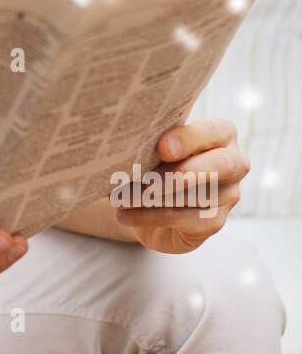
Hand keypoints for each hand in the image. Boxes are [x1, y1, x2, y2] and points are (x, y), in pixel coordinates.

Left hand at [114, 117, 250, 253]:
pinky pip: (182, 218)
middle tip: (147, 180)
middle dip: (182, 173)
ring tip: (119, 197)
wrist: (153, 205)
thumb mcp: (157, 149)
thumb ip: (156, 143)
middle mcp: (234, 163)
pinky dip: (148, 216)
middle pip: (221, 166)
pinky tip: (123, 215)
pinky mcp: (214, 221)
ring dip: (152, 198)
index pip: (215, 132)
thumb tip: (130, 144)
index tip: (161, 148)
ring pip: (196, 196)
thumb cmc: (157, 164)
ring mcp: (228, 195)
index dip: (189, 139)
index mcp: (221, 135)